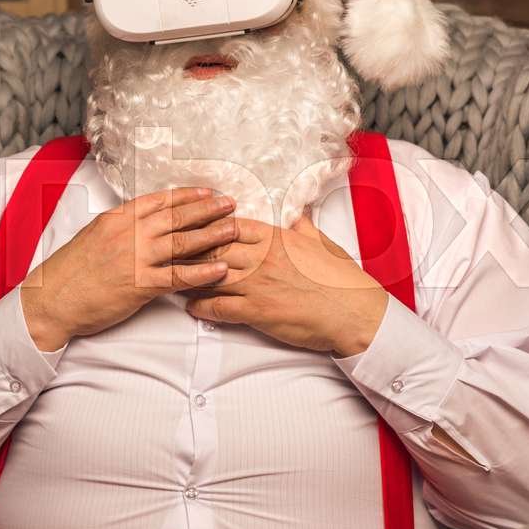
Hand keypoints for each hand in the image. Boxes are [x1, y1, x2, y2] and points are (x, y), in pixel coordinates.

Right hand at [20, 187, 237, 350]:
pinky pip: (178, 276)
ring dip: (212, 234)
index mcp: (117, 219)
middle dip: (207, 209)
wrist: (52, 299)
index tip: (207, 191)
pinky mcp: (140, 285)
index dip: (186, 195)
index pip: (159, 201)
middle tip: (230, 203)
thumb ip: (119, 227)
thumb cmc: (70, 271)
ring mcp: (135, 258)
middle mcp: (129, 234)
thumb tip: (140, 221)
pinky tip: (222, 269)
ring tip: (234, 228)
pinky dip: (203, 272)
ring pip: (182, 242)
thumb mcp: (93, 236)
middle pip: (176, 217)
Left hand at [184, 213, 389, 356]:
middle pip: (213, 248)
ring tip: (174, 278)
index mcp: (276, 238)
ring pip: (210, 276)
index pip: (231, 226)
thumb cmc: (341, 281)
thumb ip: (303, 228)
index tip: (195, 228)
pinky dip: (201, 306)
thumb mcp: (322, 244)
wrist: (354, 313)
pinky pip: (218, 307)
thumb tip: (297, 215)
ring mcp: (257, 284)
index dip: (209, 226)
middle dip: (192, 250)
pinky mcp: (256, 311)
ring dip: (190, 277)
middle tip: (174, 252)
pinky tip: (191, 306)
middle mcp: (262, 258)